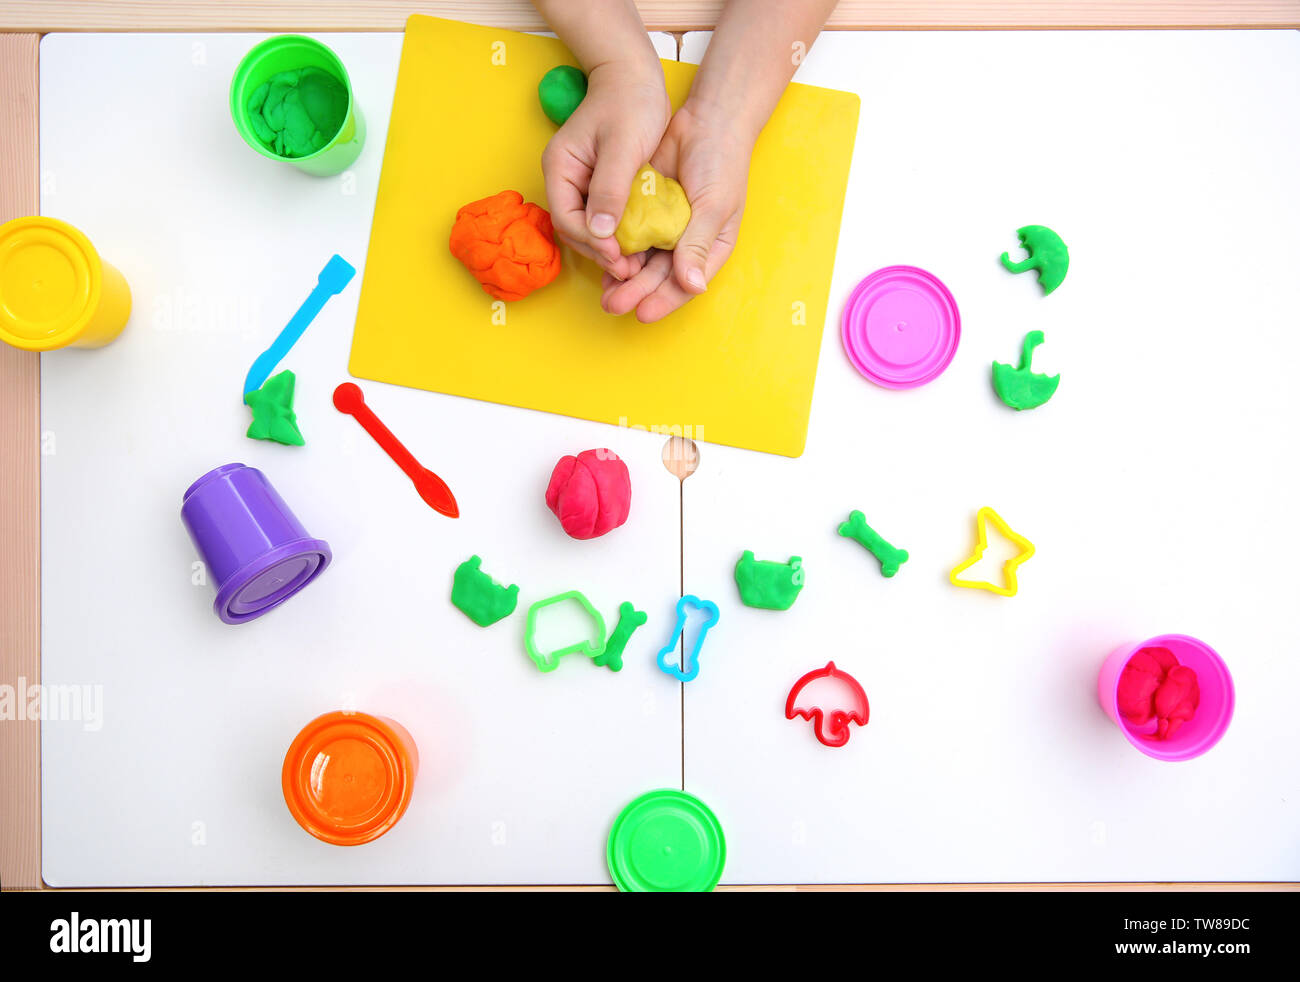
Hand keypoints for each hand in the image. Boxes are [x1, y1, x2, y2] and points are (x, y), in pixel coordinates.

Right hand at [541, 60, 670, 280]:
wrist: (637, 77)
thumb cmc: (630, 102)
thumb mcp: (622, 146)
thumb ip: (609, 189)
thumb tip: (599, 232)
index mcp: (560, 168)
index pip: (566, 218)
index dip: (591, 241)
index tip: (619, 255)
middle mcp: (566, 180)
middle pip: (575, 230)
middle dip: (601, 252)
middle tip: (630, 270)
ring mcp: (582, 185)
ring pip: (590, 229)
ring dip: (611, 250)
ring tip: (636, 266)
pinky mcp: (602, 187)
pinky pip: (606, 219)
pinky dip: (621, 236)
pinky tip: (640, 248)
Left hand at [600, 101, 752, 321]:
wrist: (707, 121)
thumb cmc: (722, 165)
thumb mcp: (714, 207)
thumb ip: (698, 245)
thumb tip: (692, 286)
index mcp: (709, 249)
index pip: (685, 284)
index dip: (664, 300)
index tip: (642, 313)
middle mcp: (686, 244)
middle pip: (658, 276)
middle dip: (636, 292)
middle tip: (612, 305)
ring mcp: (664, 227)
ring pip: (641, 260)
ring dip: (623, 276)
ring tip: (604, 292)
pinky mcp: (645, 210)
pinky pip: (628, 234)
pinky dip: (617, 247)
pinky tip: (602, 258)